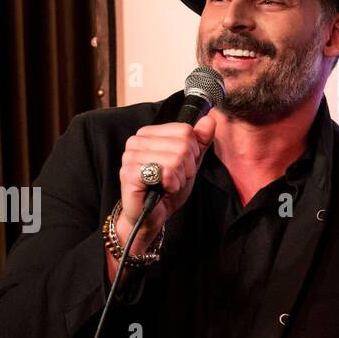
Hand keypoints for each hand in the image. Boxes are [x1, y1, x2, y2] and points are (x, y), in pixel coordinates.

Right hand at [117, 115, 215, 252]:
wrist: (151, 216)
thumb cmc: (166, 190)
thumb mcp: (189, 163)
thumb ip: (200, 141)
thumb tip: (209, 120)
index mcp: (149, 134)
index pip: (185, 130)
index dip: (192, 152)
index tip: (182, 166)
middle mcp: (137, 141)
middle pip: (182, 144)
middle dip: (186, 168)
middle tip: (174, 179)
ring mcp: (130, 156)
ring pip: (175, 159)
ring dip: (179, 178)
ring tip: (167, 185)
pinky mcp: (129, 172)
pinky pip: (166, 173)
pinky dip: (171, 185)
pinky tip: (161, 190)